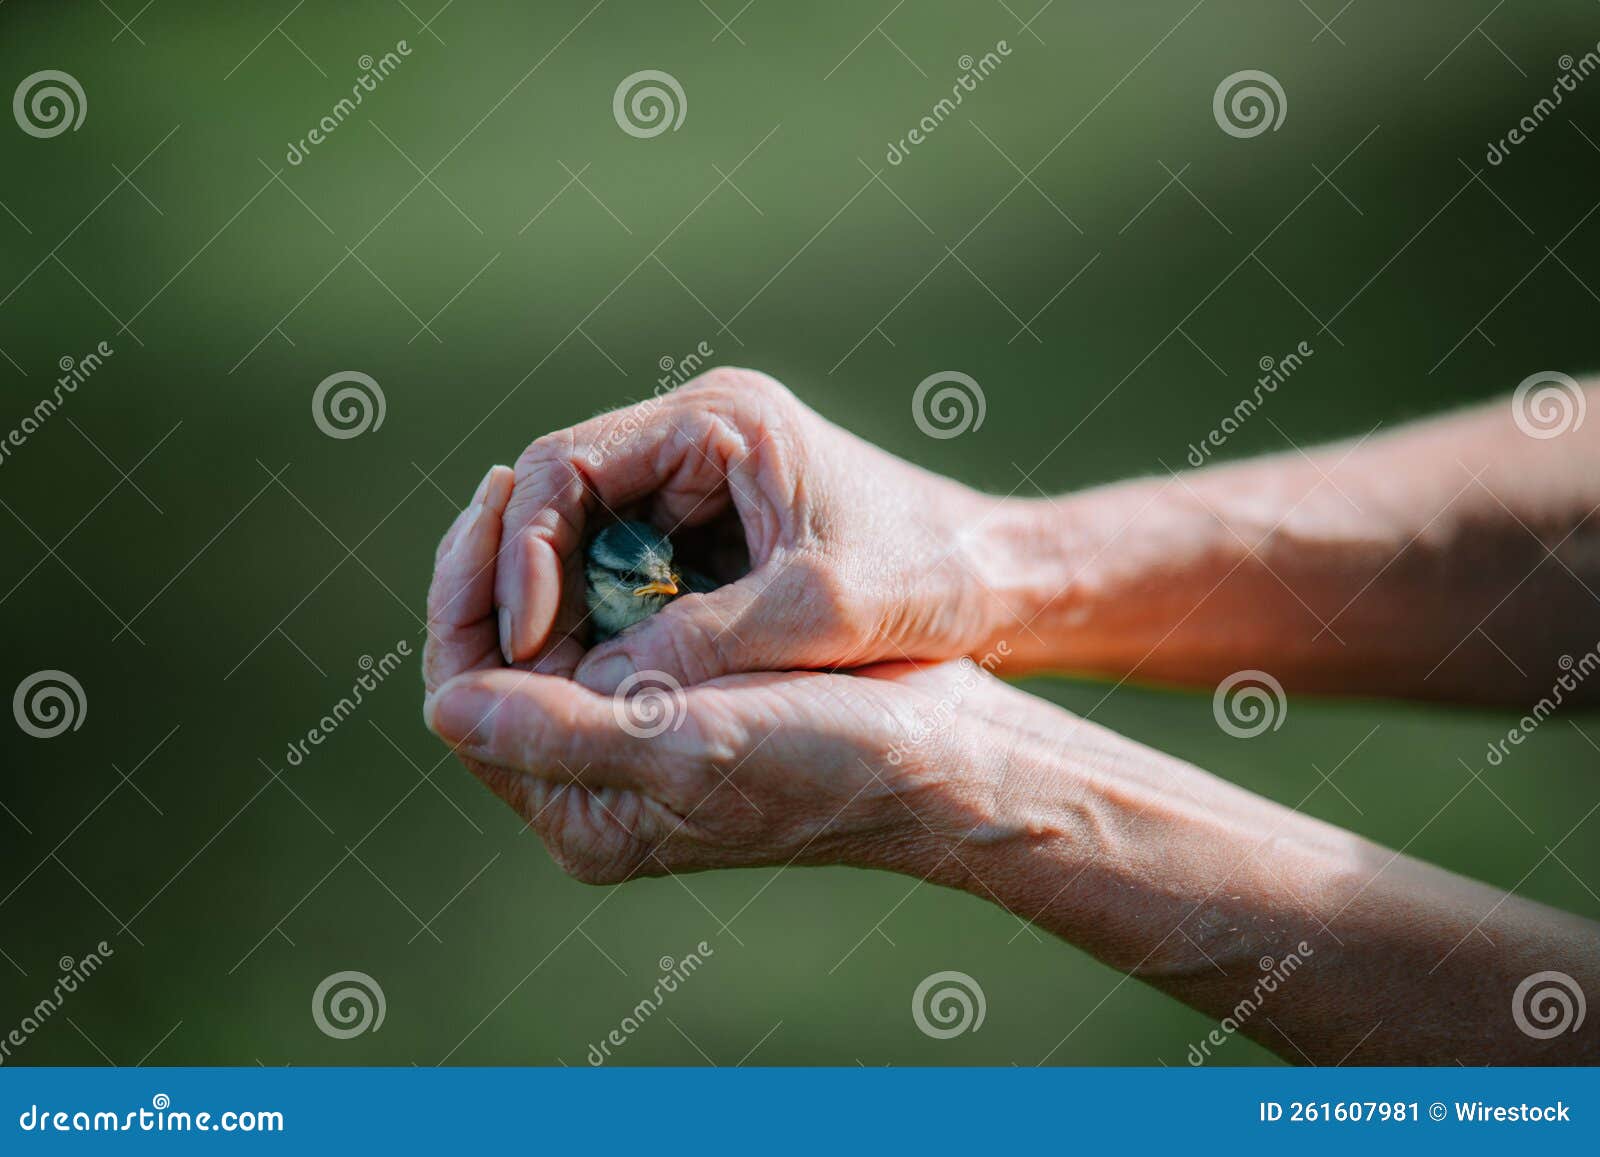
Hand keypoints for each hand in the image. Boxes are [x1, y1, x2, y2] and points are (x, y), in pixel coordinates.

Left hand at [424, 468, 1015, 882]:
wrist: (946, 755)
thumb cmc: (833, 756)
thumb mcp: (690, 742)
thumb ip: (562, 731)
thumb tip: (441, 705)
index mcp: (585, 814)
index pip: (473, 702)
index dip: (464, 603)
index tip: (487, 506)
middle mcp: (598, 787)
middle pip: (504, 670)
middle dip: (500, 578)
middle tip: (505, 483)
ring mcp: (637, 747)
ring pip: (553, 643)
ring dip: (549, 570)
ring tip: (546, 492)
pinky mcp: (679, 707)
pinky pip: (609, 633)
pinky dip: (602, 578)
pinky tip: (610, 522)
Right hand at [492, 368, 1005, 692]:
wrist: (996, 579)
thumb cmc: (929, 578)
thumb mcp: (823, 613)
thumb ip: (710, 641)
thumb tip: (590, 689)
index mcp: (721, 419)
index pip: (565, 465)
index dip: (525, 553)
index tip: (525, 644)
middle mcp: (696, 437)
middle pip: (558, 502)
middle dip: (529, 588)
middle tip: (512, 676)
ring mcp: (699, 482)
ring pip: (584, 544)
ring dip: (564, 614)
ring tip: (551, 689)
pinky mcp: (709, 530)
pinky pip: (625, 575)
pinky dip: (607, 627)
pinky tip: (605, 681)